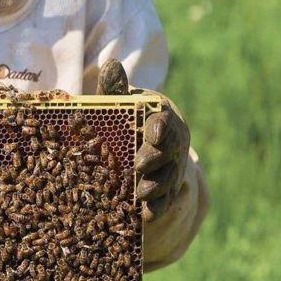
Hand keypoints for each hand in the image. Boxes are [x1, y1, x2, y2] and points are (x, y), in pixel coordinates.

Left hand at [96, 59, 189, 222]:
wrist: (142, 147)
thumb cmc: (126, 120)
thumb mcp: (120, 105)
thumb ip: (115, 89)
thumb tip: (111, 65)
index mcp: (160, 120)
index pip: (164, 122)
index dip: (161, 127)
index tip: (154, 132)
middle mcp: (170, 146)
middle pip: (167, 153)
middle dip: (155, 158)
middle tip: (139, 164)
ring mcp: (169, 171)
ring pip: (166, 179)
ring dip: (155, 186)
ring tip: (141, 192)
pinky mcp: (164, 193)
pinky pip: (163, 202)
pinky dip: (156, 208)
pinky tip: (145, 215)